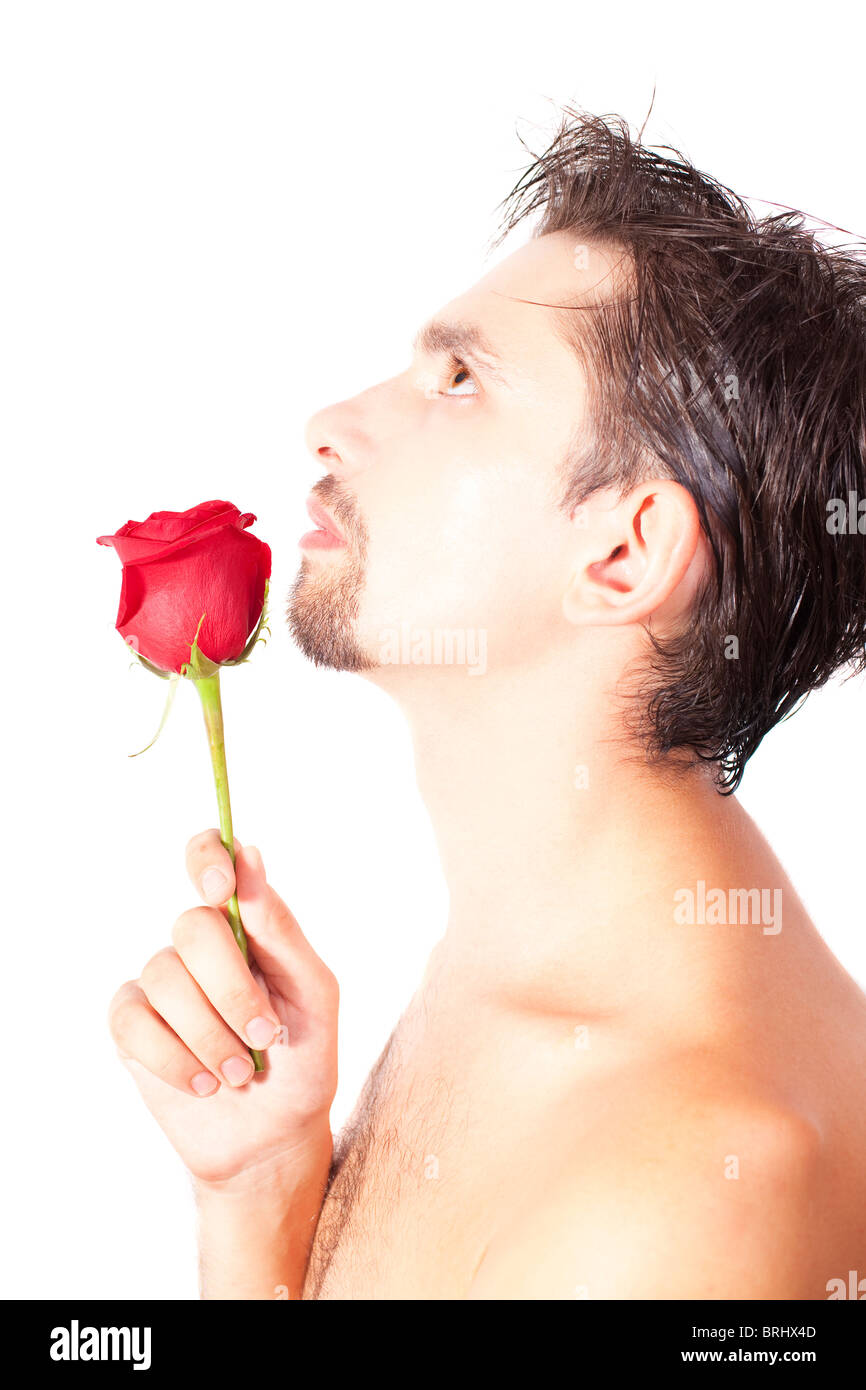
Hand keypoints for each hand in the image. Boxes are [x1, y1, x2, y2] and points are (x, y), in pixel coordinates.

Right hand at [108, 831, 338, 1188]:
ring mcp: (160, 984)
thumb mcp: (313, 994)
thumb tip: (250, 854)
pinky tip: (206, 1084)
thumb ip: (280, 928)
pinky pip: (135, 1023)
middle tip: (264, 1033)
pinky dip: (176, 1059)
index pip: (210, 857)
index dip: (206, 858)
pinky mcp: (130, 1027)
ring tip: (242, 1071)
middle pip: (192, 926)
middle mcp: (198, 947)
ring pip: (165, 978)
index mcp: (246, 926)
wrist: (275, 1139)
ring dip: (211, 1035)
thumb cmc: (303, 1061)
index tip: (221, 886)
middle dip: (232, 987)